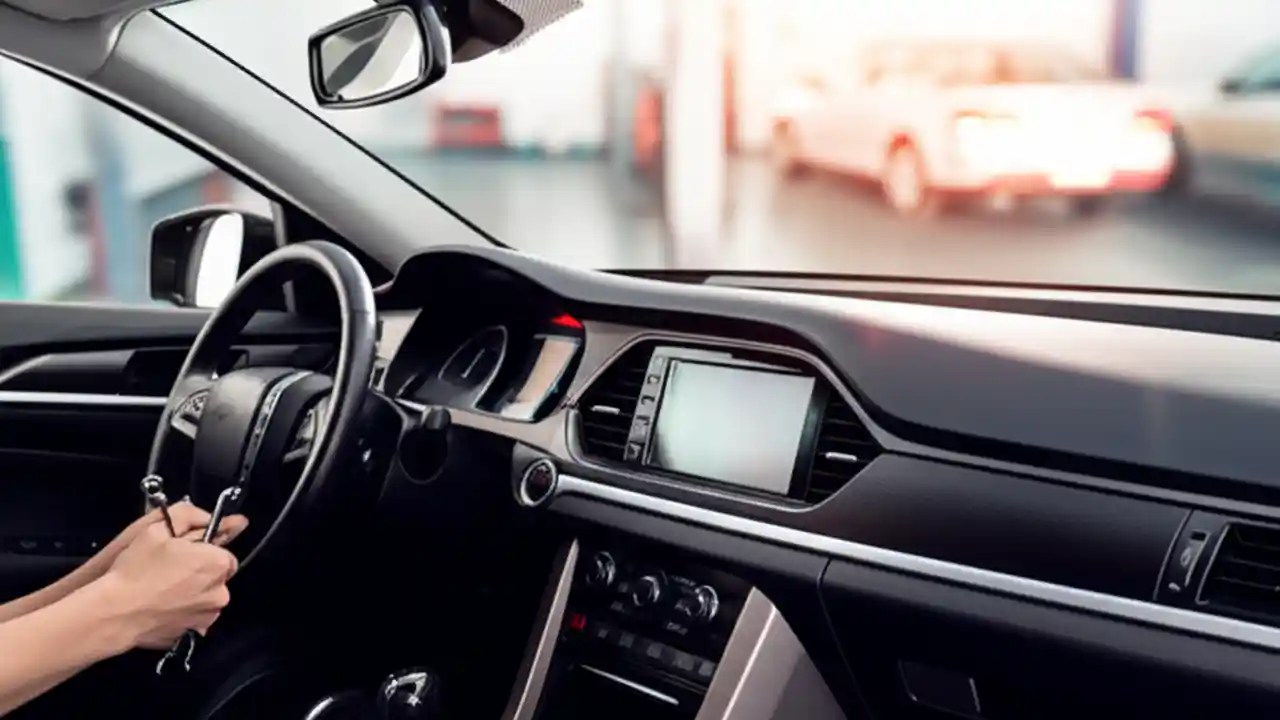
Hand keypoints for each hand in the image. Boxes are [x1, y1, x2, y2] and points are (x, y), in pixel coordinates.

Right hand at [98, 521, 238, 649]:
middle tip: (168, 571)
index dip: (203, 553)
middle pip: (215, 578)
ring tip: (161, 591)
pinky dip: (180, 612)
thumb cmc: (137, 568)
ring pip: (205, 599)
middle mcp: (221, 593)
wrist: (114, 613)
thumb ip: (188, 517)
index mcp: (219, 565)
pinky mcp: (191, 634)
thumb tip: (208, 518)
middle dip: (198, 573)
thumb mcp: (158, 528)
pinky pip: (191, 618)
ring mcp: (207, 618)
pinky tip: (159, 607)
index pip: (223, 555)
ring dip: (191, 594)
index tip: (182, 555)